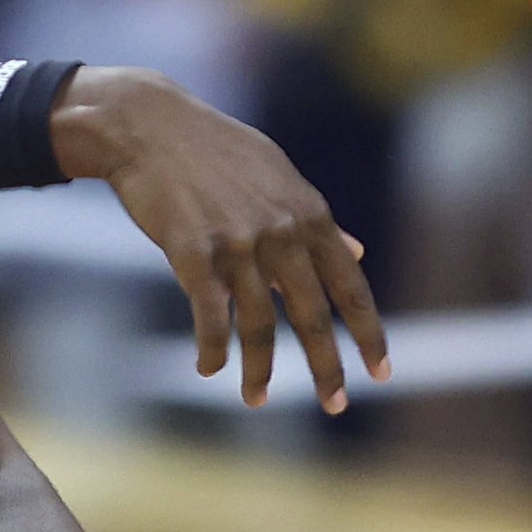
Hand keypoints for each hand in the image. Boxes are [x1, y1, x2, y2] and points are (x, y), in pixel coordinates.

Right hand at [47, 67, 390, 411]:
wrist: (150, 126)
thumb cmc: (218, 152)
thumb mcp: (280, 177)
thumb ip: (318, 221)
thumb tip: (358, 252)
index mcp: (308, 215)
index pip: (350, 286)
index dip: (367, 333)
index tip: (380, 373)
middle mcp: (281, 232)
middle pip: (313, 315)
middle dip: (328, 367)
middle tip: (336, 405)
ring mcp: (238, 244)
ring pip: (259, 326)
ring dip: (260, 372)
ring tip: (258, 401)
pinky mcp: (193, 253)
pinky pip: (210, 318)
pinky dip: (212, 350)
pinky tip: (210, 369)